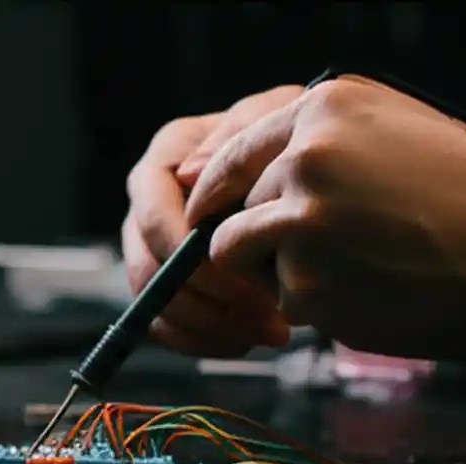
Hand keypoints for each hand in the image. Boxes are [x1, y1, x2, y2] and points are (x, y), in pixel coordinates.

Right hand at [122, 87, 299, 357]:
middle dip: (205, 301)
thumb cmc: (297, 140)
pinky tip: (246, 340)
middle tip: (266, 318)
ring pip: (155, 304)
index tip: (247, 276)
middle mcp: (150, 203)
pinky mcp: (168, 284)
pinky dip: (202, 342)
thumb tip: (189, 178)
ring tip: (268, 332)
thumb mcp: (278, 120)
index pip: (154, 217)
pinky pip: (165, 326)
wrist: (316, 174)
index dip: (192, 255)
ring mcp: (155, 246)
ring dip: (209, 327)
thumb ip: (237, 137)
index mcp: (166, 158)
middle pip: (149, 268)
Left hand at [184, 76, 465, 358]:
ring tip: (350, 267)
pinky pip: (284, 300)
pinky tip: (373, 291)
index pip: (232, 153)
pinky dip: (318, 304)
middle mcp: (304, 161)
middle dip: (266, 236)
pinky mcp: (308, 286)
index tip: (211, 212)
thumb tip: (204, 175)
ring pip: (245, 258)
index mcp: (323, 111)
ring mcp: (302, 226)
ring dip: (279, 270)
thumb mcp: (394, 126)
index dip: (215, 190)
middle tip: (333, 248)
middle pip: (234, 211)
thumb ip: (310, 138)